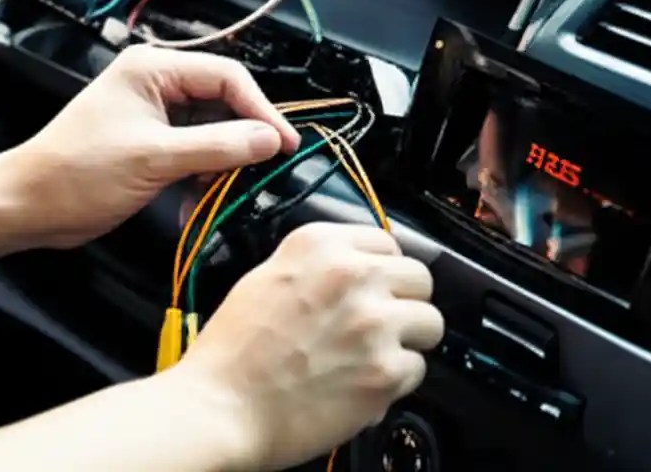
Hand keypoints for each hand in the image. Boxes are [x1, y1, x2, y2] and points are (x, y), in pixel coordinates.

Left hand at [0, 45, 299, 247]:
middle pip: (223, 102)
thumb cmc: (78, 174)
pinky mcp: (150, 143)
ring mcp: (153, 114)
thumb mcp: (156, 159)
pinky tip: (196, 201)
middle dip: (241, 139)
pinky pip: (194, 152)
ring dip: (221, 163)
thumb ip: (218, 146)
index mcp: (153, 69)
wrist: (28, 206)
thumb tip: (270, 140)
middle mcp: (156, 83)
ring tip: (218, 191)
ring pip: (212, 131)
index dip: (260, 109)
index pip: (227, 76)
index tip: (284, 143)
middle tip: (262, 169)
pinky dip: (202, 176)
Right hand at [177, 223, 444, 470]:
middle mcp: (353, 275)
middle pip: (419, 278)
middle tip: (382, 323)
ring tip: (376, 355)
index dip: (384, 269)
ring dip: (408, 340)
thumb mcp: (267, 278)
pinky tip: (364, 384)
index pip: (387, 241)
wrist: (220, 408)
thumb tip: (358, 271)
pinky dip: (395, 381)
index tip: (377, 286)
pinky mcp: (385, 371)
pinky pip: (417, 369)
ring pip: (430, 322)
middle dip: (404, 302)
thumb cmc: (232, 353)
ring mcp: (374, 323)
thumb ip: (318, 267)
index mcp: (320, 246)